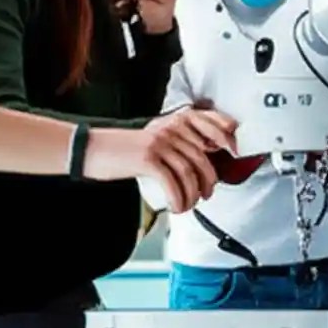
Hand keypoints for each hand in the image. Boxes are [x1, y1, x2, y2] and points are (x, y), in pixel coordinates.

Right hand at [85, 107, 237, 213]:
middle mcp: (170, 128)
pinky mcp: (148, 158)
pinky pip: (173, 182)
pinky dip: (178, 198)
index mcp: (174, 121)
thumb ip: (178, 143)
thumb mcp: (156, 138)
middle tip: (206, 194)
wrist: (93, 149)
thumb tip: (204, 162)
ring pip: (189, 172)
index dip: (225, 136)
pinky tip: (176, 206)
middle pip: (201, 156)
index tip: (234, 151)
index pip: (207, 122)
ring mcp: (160, 142)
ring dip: (192, 194)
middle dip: (208, 180)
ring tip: (187, 205)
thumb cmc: (125, 149)